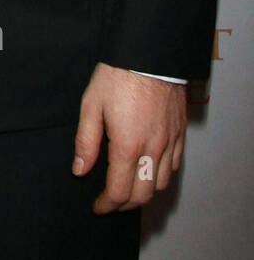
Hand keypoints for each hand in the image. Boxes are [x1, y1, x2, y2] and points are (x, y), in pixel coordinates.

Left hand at [73, 62, 186, 212]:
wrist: (150, 52)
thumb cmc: (118, 75)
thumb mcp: (91, 105)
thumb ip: (86, 141)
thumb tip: (80, 170)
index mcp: (127, 145)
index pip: (119, 192)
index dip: (107, 205)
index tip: (98, 206)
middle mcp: (152, 148)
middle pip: (143, 195)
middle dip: (125, 205)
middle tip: (110, 202)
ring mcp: (170, 141)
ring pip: (162, 184)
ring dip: (145, 192)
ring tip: (129, 188)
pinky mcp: (180, 132)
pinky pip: (175, 165)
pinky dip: (162, 175)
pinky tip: (149, 169)